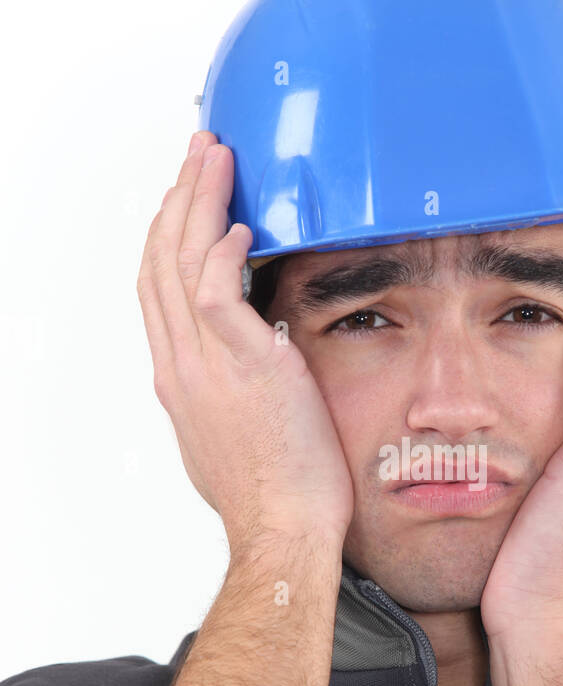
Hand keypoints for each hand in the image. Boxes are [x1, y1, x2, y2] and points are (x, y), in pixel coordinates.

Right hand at [136, 132, 354, 556]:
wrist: (282, 530)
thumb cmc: (272, 495)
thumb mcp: (235, 435)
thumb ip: (229, 392)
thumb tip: (242, 370)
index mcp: (179, 379)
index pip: (158, 288)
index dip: (168, 235)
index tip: (186, 200)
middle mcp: (182, 365)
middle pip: (159, 261)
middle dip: (178, 199)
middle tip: (198, 155)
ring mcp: (206, 364)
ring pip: (181, 261)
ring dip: (198, 201)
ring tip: (215, 159)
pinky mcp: (243, 365)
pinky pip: (215, 290)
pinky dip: (222, 249)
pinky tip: (241, 223)